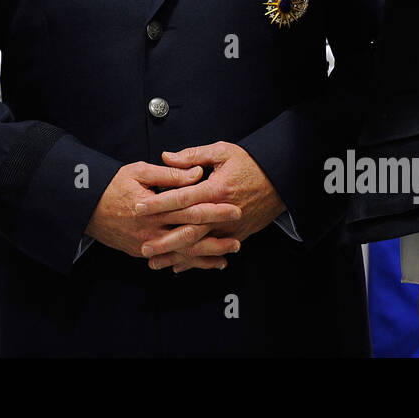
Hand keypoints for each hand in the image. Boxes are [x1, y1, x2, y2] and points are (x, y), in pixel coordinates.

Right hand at [85, 161, 242, 270]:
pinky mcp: (141, 252)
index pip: (191, 209)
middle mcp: (152, 230)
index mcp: (154, 208)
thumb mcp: (139, 172)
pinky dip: (187, 263)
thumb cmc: (112, 185)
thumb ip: (170, 174)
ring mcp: (146, 245)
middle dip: (216, 239)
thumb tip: (197, 174)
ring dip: (206, 257)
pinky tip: (204, 265)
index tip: (234, 209)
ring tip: (228, 256)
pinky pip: (169, 260)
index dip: (214, 210)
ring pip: (182, 254)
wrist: (84, 207)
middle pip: (191, 236)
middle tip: (238, 239)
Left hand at [137, 142, 284, 270]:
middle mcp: (221, 212)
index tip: (137, 208)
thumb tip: (166, 157)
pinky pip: (213, 251)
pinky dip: (196, 261)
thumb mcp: (222, 151)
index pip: (180, 198)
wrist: (281, 180)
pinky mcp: (238, 236)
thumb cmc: (250, 163)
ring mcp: (231, 228)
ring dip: (176, 255)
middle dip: (164, 240)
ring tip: (154, 262)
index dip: (158, 204)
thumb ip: (193, 156)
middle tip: (142, 246)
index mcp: (215, 189)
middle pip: (188, 229)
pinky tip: (178, 266)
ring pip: (199, 245)